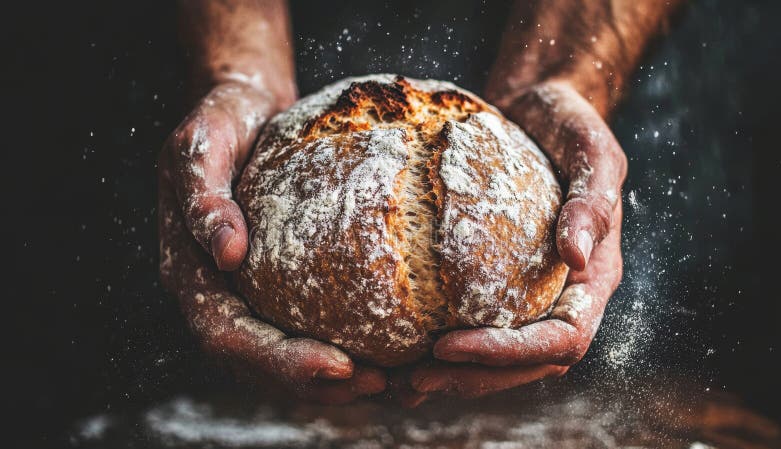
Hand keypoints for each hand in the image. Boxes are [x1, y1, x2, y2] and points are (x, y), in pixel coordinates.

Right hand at [158, 81, 385, 403]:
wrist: (242, 106)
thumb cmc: (220, 120)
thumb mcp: (202, 146)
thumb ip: (204, 198)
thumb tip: (228, 256)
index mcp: (189, 271)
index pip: (227, 334)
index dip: (278, 359)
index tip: (336, 365)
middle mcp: (214, 293)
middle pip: (257, 361)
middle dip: (314, 380)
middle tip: (376, 383)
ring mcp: (242, 292)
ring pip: (279, 356)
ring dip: (330, 378)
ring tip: (387, 381)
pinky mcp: (272, 283)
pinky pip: (300, 326)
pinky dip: (336, 346)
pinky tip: (381, 349)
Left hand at [401, 81, 625, 403]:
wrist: (541, 109)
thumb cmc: (569, 124)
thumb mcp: (592, 150)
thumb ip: (591, 200)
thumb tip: (576, 256)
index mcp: (594, 278)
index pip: (563, 339)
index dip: (510, 353)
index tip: (450, 346)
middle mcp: (566, 296)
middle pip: (529, 363)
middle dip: (475, 377)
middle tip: (416, 380)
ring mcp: (535, 294)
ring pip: (504, 358)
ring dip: (457, 375)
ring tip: (403, 381)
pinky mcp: (503, 284)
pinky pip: (480, 323)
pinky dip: (447, 347)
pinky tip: (403, 349)